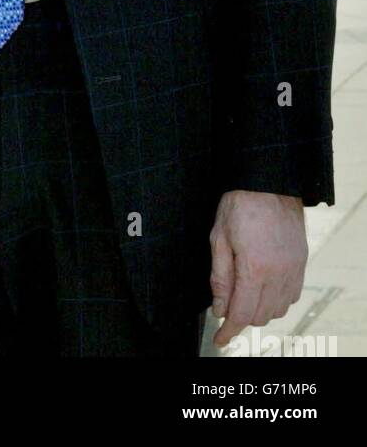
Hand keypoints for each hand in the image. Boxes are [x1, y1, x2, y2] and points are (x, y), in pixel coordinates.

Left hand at [209, 190, 306, 348]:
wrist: (268, 183)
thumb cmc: (239, 205)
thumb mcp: (218, 239)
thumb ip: (220, 277)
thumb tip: (219, 308)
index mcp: (255, 268)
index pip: (242, 313)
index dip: (230, 330)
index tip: (221, 339)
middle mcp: (279, 273)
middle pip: (261, 315)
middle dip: (242, 317)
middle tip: (227, 305)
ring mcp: (294, 269)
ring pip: (279, 309)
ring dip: (260, 310)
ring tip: (244, 294)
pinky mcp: (302, 263)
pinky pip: (292, 296)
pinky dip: (277, 300)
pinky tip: (263, 288)